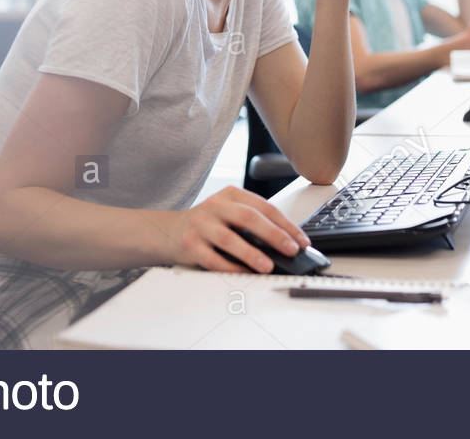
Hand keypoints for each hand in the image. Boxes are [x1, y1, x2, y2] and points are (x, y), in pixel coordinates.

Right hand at [167, 185, 310, 272]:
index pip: (263, 206)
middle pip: (248, 217)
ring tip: (268, 265)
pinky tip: (244, 273)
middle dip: (273, 234)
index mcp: (230, 195)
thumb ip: (252, 223)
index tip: (301, 241)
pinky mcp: (189, 244)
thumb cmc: (207, 224)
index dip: (285, 224)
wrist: (167, 231)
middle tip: (291, 249)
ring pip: (229, 238)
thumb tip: (285, 245)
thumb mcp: (228, 213)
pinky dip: (230, 267)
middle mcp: (215, 206)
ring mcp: (201, 224)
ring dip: (251, 253)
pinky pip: (213, 259)